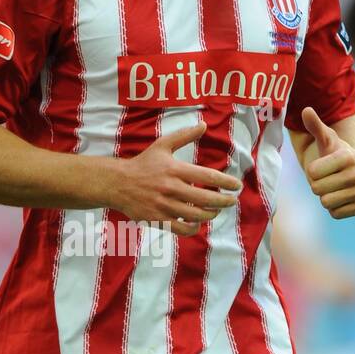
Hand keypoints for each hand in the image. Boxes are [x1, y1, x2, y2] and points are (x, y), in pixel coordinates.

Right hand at [108, 122, 240, 237]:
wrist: (118, 183)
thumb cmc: (143, 163)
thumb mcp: (162, 145)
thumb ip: (184, 136)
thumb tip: (204, 125)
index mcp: (175, 169)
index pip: (207, 176)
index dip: (226, 182)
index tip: (237, 185)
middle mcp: (171, 188)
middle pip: (206, 198)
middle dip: (224, 201)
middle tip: (232, 201)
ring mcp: (164, 206)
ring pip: (196, 215)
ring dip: (211, 214)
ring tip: (216, 210)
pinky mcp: (158, 219)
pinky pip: (182, 229)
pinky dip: (194, 228)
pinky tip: (198, 222)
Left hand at [300, 107, 354, 219]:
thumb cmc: (339, 154)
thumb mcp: (328, 139)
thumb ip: (315, 126)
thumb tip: (306, 110)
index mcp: (347, 156)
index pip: (312, 172)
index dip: (313, 171)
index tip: (324, 166)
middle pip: (317, 189)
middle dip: (319, 185)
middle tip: (329, 178)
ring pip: (326, 203)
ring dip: (327, 196)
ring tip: (336, 187)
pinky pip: (335, 213)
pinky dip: (335, 208)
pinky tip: (343, 196)